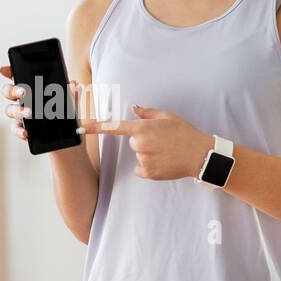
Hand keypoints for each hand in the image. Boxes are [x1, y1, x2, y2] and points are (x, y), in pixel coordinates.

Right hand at [0, 64, 87, 142]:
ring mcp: (20, 114)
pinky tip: (26, 132)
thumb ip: (69, 90)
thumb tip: (74, 84)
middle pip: (8, 92)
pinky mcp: (22, 128)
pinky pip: (15, 128)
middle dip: (12, 90)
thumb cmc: (65, 111)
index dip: (8, 72)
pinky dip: (19, 130)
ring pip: (10, 110)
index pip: (16, 77)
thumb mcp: (68, 100)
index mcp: (31, 88)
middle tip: (23, 92)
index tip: (3, 70)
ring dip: (18, 110)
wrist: (67, 135)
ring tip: (30, 113)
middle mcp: (22, 100)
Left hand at [78, 105, 211, 179]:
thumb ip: (147, 113)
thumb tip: (134, 108)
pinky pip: (141, 168)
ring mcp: (143, 159)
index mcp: (142, 128)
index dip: (95, 127)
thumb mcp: (167, 117)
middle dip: (144, 141)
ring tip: (166, 151)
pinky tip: (164, 162)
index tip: (80, 128)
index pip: (114, 127)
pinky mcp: (148, 172)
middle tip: (162, 141)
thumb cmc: (184, 133)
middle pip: (133, 142)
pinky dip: (150, 166)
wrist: (199, 155)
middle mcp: (140, 144)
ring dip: (149, 153)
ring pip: (139, 154)